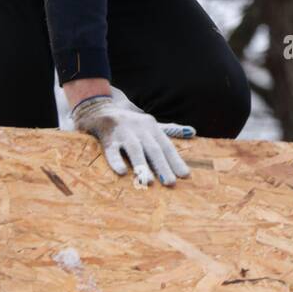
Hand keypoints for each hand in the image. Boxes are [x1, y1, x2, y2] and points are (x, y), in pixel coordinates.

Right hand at [70, 92, 192, 185]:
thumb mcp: (150, 124)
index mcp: (152, 127)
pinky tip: (122, 172)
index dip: (176, 160)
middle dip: (163, 166)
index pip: (166, 146)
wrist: (100, 108)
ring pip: (135, 150)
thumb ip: (170, 130)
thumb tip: (192, 131)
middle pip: (154, 149)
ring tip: (149, 181)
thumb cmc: (129, 122)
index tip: (185, 175)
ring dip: (142, 165)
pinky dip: (116, 161)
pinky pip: (112, 150)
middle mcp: (140, 129)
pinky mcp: (107, 137)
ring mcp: (123, 132)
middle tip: (170, 183)